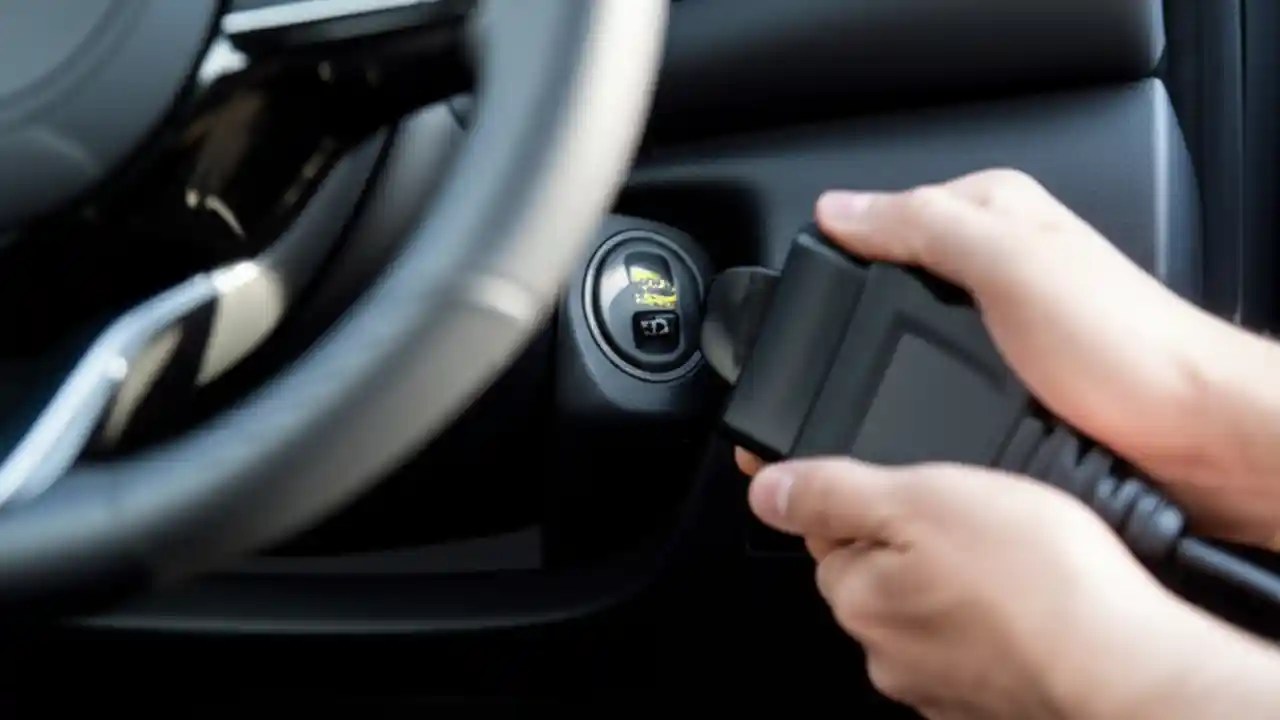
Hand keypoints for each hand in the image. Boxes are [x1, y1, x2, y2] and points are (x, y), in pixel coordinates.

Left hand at [744, 456, 1279, 719]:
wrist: (1126, 666)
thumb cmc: (1037, 582)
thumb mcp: (920, 498)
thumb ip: (832, 493)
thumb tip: (764, 488)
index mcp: (857, 597)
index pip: (830, 536)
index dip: (874, 502)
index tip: (919, 493)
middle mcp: (886, 651)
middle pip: (880, 575)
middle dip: (918, 544)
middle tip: (979, 521)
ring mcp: (938, 683)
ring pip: (932, 609)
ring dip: (962, 582)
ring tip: (1016, 562)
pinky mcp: (988, 698)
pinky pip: (979, 643)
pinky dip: (998, 622)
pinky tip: (1033, 603)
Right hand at [811, 169, 1279, 546]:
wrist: (1189, 433)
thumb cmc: (1124, 344)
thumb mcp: (1011, 263)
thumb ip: (924, 227)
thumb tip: (839, 209)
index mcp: (993, 212)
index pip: (885, 213)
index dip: (839, 249)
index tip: (802, 294)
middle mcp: (997, 261)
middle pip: (893, 276)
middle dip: (858, 315)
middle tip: (824, 359)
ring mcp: (1001, 321)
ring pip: (912, 330)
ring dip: (886, 359)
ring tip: (857, 388)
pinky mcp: (1006, 376)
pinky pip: (937, 372)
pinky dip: (915, 388)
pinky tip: (907, 408)